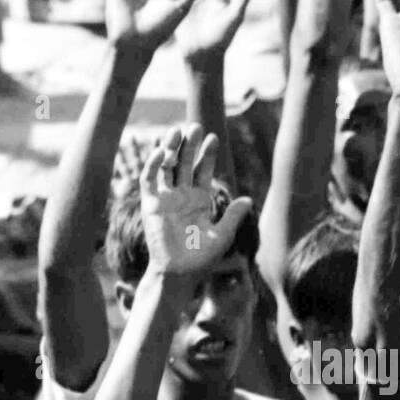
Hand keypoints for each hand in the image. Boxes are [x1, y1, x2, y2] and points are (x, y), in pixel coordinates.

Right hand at [139, 124, 252, 278]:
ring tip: (178, 131)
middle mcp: (182, 195)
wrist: (178, 273)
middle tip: (195, 127)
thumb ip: (232, 216)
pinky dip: (153, 165)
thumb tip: (249, 199)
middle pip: (185, 163)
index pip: (203, 170)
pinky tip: (162, 153)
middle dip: (190, 145)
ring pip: (166, 166)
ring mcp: (165, 198)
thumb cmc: (200, 258)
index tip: (213, 137)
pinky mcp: (150, 204)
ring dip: (170, 149)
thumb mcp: (221, 235)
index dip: (207, 154)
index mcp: (200, 199)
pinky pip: (149, 180)